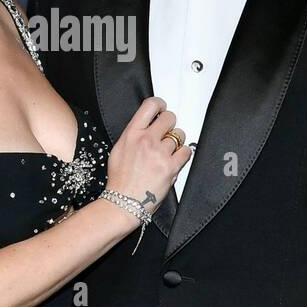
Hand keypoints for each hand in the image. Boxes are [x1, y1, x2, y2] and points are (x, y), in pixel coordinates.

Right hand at [105, 97, 193, 213]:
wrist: (124, 202)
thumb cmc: (120, 179)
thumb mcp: (119, 149)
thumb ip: (134, 134)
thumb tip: (148, 125)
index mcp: (131, 133)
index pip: (150, 106)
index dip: (160, 105)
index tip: (162, 109)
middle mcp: (146, 140)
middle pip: (169, 118)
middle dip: (170, 124)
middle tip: (166, 133)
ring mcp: (159, 153)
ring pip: (179, 135)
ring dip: (176, 142)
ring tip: (167, 152)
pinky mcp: (171, 167)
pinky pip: (187, 151)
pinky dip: (183, 154)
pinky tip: (174, 160)